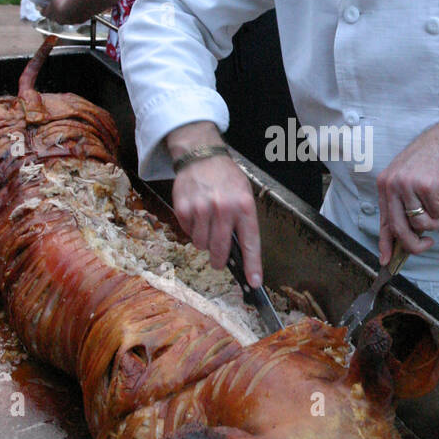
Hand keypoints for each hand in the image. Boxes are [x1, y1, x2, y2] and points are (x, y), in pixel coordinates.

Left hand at [42, 0, 80, 23]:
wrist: (79, 8)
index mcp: (51, 14)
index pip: (43, 12)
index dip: (42, 7)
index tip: (44, 2)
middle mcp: (60, 20)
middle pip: (56, 16)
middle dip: (56, 10)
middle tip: (59, 1)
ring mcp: (70, 21)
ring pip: (67, 18)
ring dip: (68, 12)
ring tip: (71, 3)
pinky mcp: (80, 21)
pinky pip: (78, 17)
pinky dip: (78, 12)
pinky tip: (81, 6)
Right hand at [168, 130, 263, 283]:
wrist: (202, 155)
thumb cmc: (226, 178)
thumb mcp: (244, 194)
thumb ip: (243, 221)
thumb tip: (241, 252)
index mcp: (244, 206)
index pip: (250, 242)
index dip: (252, 265)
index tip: (254, 282)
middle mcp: (223, 208)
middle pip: (220, 250)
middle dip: (219, 261)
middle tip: (219, 262)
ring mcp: (202, 209)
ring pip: (201, 244)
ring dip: (204, 242)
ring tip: (207, 226)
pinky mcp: (184, 208)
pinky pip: (188, 233)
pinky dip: (192, 230)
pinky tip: (197, 215)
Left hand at [376, 109, 438, 261]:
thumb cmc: (435, 160)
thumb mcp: (410, 179)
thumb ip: (404, 203)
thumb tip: (402, 235)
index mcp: (385, 184)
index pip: (383, 220)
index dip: (385, 243)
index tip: (386, 260)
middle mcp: (393, 184)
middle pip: (400, 229)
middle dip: (415, 244)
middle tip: (428, 243)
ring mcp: (409, 185)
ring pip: (422, 223)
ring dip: (437, 218)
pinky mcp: (427, 186)